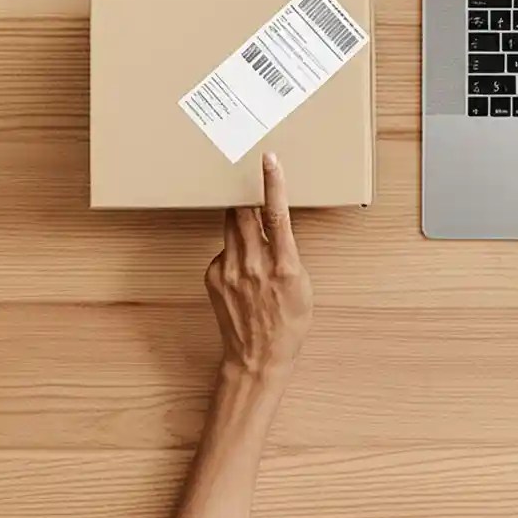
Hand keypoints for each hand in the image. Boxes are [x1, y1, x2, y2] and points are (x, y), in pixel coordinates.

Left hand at [204, 153, 312, 377]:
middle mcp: (253, 264)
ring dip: (240, 219)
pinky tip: (242, 269)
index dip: (273, 184)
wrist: (258, 356)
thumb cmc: (288, 323)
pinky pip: (223, 249)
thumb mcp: (303, 286)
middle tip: (247, 183)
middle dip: (247, 196)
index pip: (277, 214)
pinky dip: (233, 250)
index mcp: (283, 265)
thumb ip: (289, 254)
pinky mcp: (213, 276)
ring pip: (232, 227)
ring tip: (249, 230)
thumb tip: (277, 229)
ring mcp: (229, 270)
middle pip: (244, 213)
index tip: (269, 160)